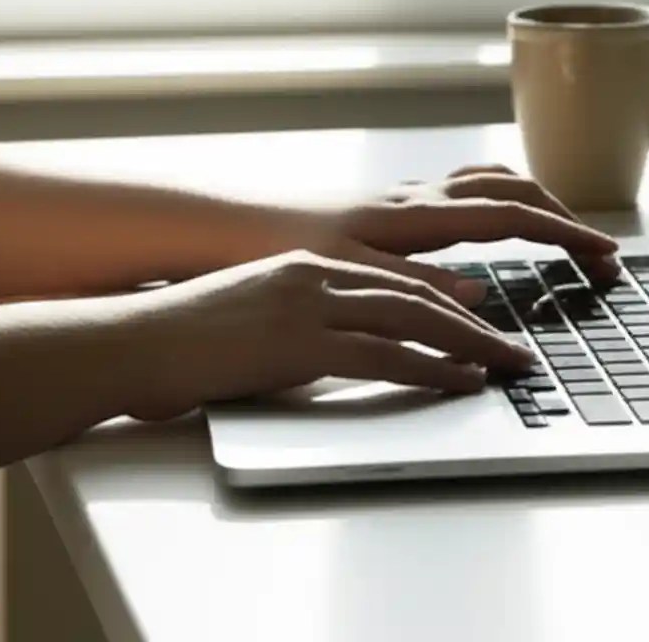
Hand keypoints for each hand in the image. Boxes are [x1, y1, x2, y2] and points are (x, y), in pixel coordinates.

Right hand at [124, 250, 535, 420]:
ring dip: (471, 345)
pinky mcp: (302, 342)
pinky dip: (433, 368)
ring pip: (414, 318)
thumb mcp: (259, 319)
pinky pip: (386, 354)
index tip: (484, 324)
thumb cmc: (186, 339)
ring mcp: (311, 305)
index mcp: (309, 266)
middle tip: (515, 349)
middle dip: (476, 324)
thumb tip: (351, 348)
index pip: (398, 282)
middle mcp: (317, 275)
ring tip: (506, 366)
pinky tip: (462, 381)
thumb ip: (310, 325)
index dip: (449, 303)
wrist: (133, 342)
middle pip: (420, 294)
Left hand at [288, 166, 619, 306]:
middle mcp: (418, 197)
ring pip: (490, 181)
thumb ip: (415, 289)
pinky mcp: (393, 206)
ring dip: (535, 201)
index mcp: (416, 216)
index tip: (604, 255)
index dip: (565, 234)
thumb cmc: (281, 250)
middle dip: (564, 216)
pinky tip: (494, 227)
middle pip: (514, 189)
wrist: (227, 228)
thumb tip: (478, 295)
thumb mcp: (348, 280)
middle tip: (597, 252)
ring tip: (562, 232)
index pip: (512, 216)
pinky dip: (500, 201)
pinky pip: (464, 191)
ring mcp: (407, 197)